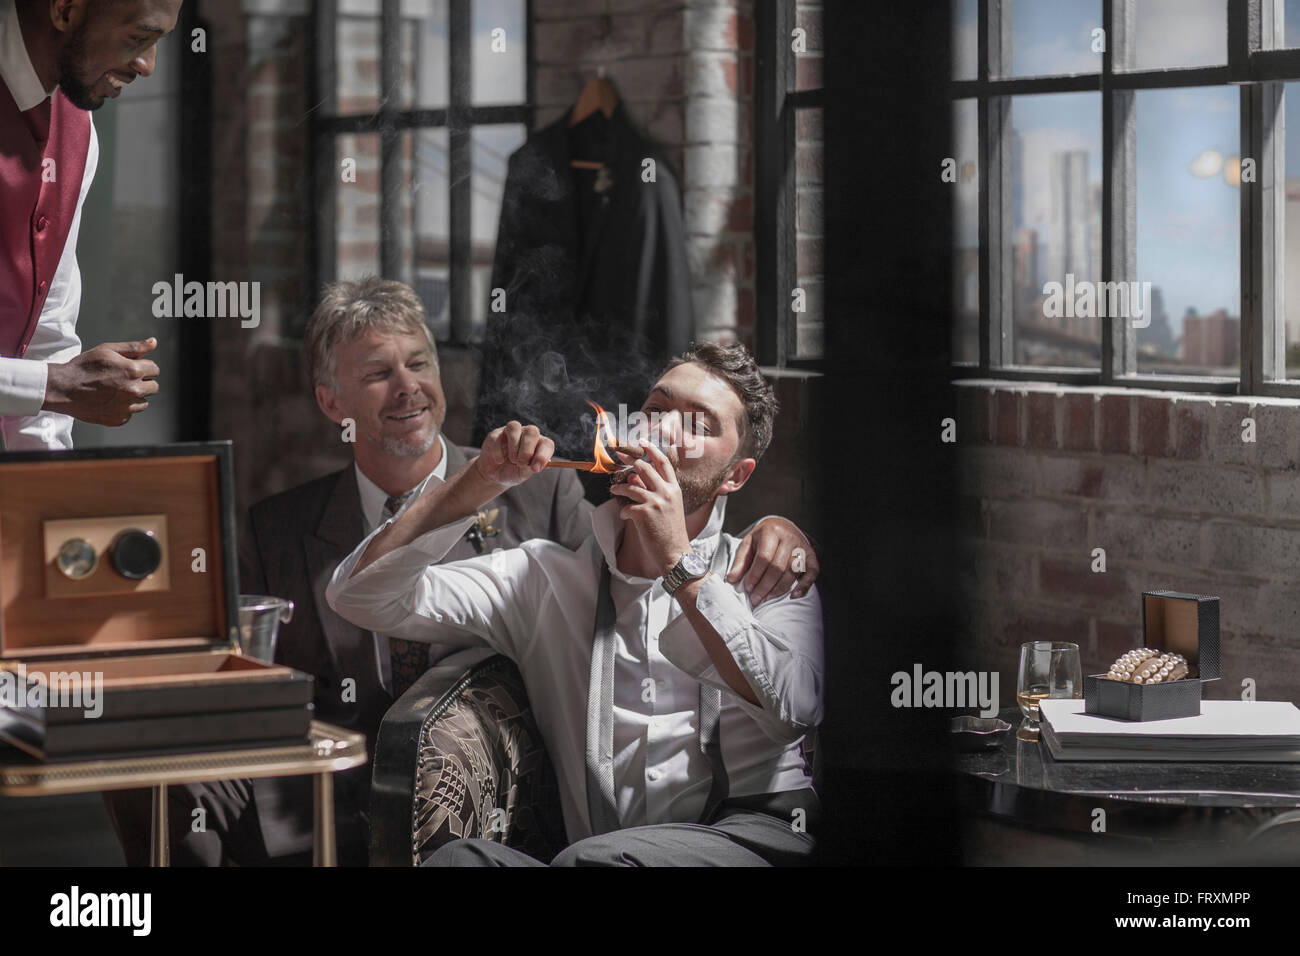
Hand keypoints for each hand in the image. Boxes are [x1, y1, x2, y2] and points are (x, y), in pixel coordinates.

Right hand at [42, 339, 159, 426]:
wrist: (63, 388)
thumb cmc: (83, 367)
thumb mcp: (108, 350)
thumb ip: (134, 347)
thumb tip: (153, 342)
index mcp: (133, 371)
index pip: (155, 370)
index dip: (143, 367)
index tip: (132, 368)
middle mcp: (134, 390)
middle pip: (153, 387)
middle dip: (142, 382)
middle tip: (123, 379)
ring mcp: (127, 407)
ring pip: (143, 402)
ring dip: (134, 396)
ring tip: (114, 390)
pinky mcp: (119, 419)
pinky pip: (130, 413)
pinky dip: (123, 408)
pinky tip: (109, 400)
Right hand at [473, 421, 553, 487]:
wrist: (494, 476)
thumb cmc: (513, 472)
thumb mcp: (523, 474)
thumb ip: (532, 468)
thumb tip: (541, 464)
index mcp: (538, 444)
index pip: (547, 444)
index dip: (542, 455)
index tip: (535, 468)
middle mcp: (526, 435)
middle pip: (532, 431)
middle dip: (527, 450)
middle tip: (521, 464)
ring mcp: (511, 432)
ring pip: (515, 427)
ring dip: (514, 447)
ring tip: (512, 460)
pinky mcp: (496, 434)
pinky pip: (497, 436)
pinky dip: (498, 451)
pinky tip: (499, 460)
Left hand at [610, 440, 692, 575]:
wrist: (676, 554)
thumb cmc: (672, 533)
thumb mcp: (671, 509)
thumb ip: (657, 493)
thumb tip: (637, 480)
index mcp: (675, 490)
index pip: (664, 463)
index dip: (652, 450)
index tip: (642, 442)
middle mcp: (666, 492)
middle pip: (644, 468)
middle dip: (629, 461)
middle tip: (618, 457)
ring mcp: (655, 502)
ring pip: (631, 485)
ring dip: (619, 487)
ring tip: (614, 490)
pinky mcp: (644, 513)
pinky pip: (626, 506)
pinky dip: (623, 511)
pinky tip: (625, 517)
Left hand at [728, 516, 818, 604]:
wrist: (782, 526)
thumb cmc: (763, 538)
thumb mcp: (748, 543)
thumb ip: (740, 561)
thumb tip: (732, 579)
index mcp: (771, 531)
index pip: (764, 557)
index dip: (755, 575)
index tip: (747, 588)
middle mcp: (789, 538)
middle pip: (778, 567)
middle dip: (765, 586)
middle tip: (755, 599)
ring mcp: (802, 546)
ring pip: (792, 572)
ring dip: (779, 589)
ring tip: (765, 598)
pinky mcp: (811, 555)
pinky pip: (812, 572)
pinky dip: (804, 586)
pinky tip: (793, 596)